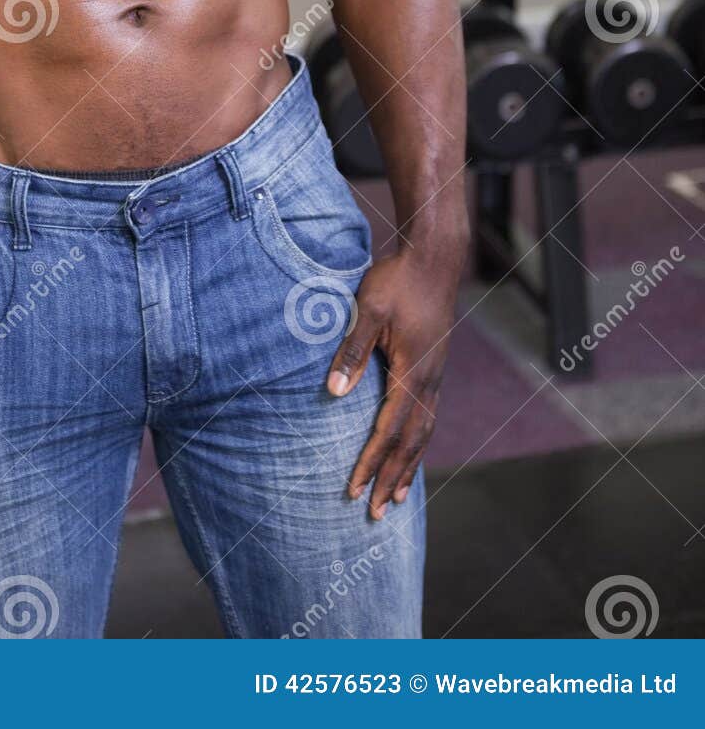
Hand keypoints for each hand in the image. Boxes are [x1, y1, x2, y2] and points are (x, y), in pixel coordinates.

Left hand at [326, 245, 461, 518]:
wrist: (434, 258)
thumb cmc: (397, 280)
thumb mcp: (368, 308)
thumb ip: (352, 349)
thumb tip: (335, 391)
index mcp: (412, 371)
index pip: (389, 429)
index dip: (371, 462)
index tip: (352, 489)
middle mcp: (429, 381)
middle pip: (411, 442)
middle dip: (391, 478)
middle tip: (374, 513)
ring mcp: (436, 375)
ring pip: (424, 433)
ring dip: (408, 467)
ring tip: (394, 498)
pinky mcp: (435, 367)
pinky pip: (428, 417)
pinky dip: (417, 443)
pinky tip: (409, 452)